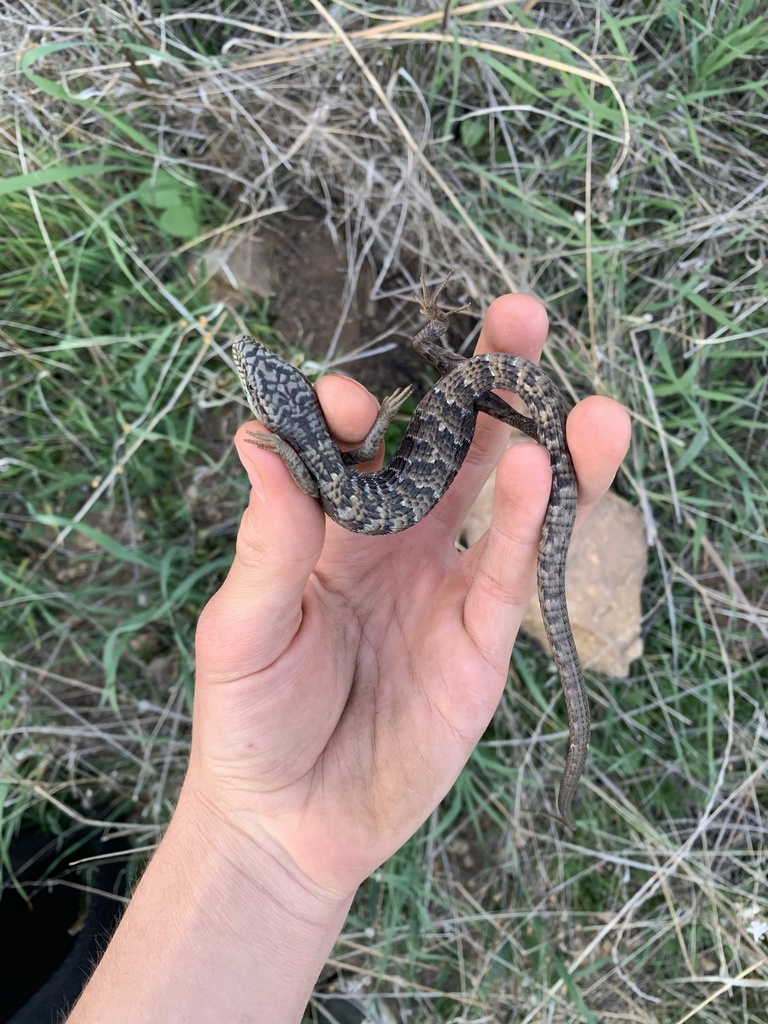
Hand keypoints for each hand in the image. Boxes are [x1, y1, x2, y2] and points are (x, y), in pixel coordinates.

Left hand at [193, 292, 630, 898]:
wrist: (288, 819)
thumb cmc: (248, 717)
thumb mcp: (242, 627)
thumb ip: (266, 542)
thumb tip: (260, 441)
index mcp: (332, 523)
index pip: (359, 439)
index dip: (360, 408)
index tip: (350, 409)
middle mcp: (398, 540)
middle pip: (450, 447)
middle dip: (484, 383)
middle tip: (518, 317)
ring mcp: (445, 586)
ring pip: (505, 502)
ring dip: (543, 446)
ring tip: (578, 400)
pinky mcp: (481, 642)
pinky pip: (513, 573)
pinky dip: (532, 525)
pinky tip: (544, 471)